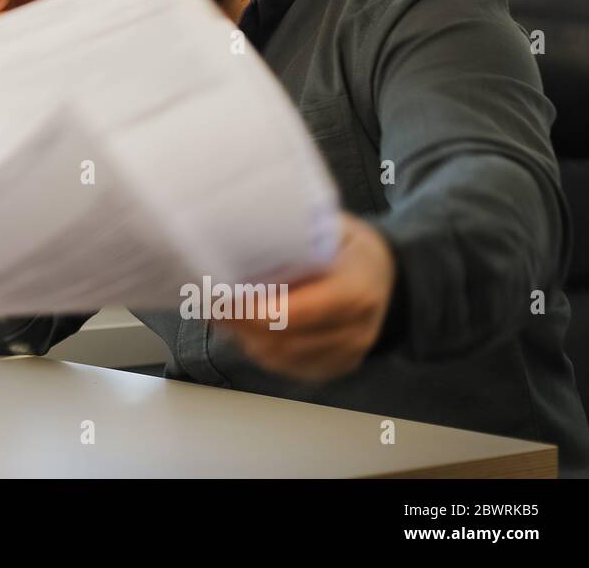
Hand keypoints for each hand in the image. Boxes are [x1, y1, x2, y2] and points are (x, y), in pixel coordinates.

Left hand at [221, 213, 396, 382]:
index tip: (218, 296)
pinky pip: (288, 367)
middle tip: (208, 302)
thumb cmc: (348, 246)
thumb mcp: (331, 226)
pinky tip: (244, 327)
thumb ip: (295, 232)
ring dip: (244, 338)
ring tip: (220, 312)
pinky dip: (259, 348)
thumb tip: (237, 226)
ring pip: (279, 358)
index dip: (251, 310)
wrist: (385, 273)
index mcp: (356, 289)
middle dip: (239, 324)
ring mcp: (348, 352)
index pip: (295, 313)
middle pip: (282, 340)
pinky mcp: (336, 366)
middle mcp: (356, 328)